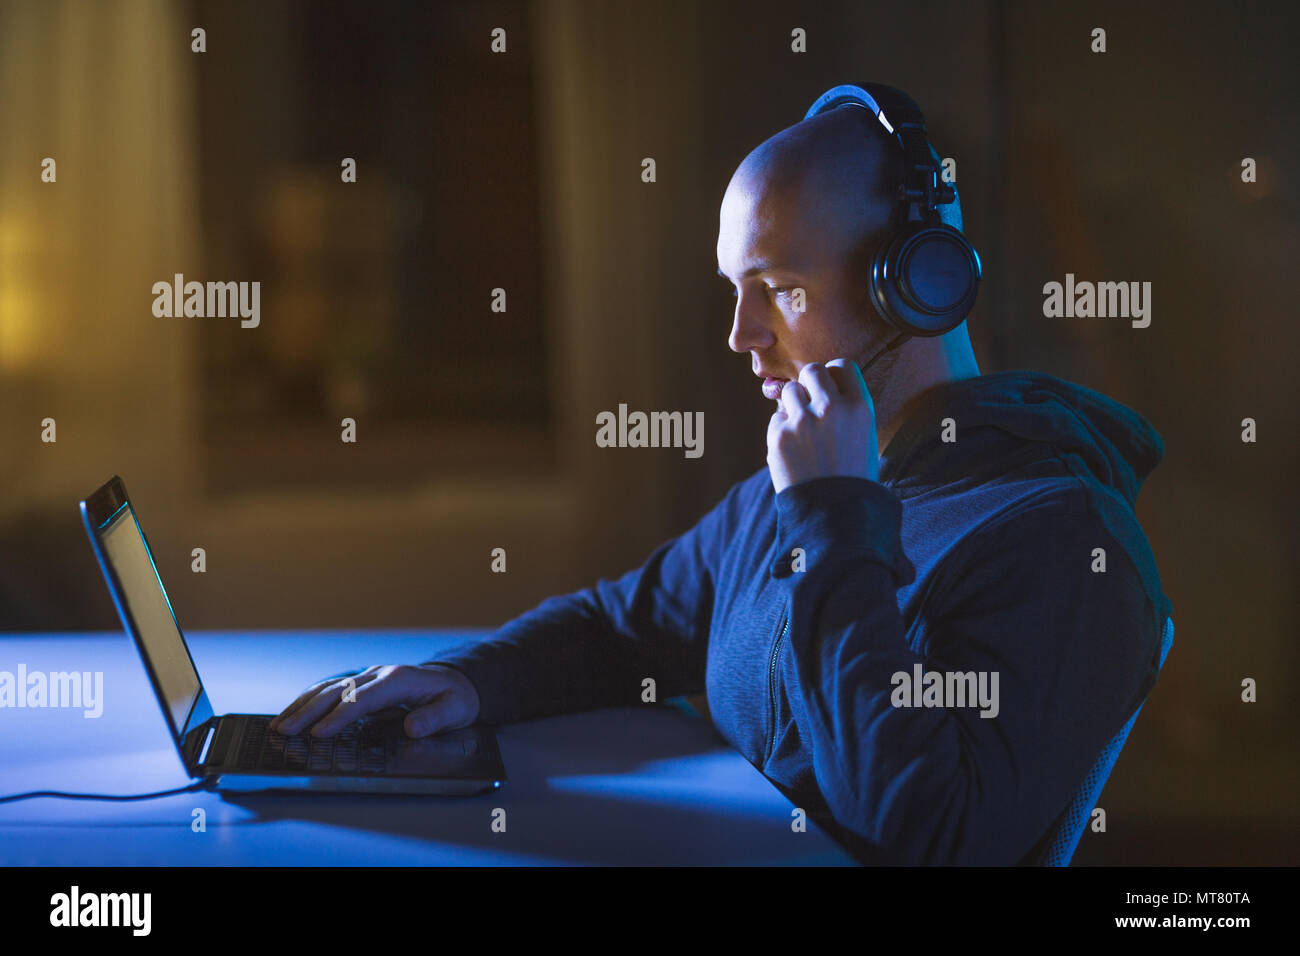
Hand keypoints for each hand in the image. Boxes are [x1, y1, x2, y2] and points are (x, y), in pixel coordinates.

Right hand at [270, 663, 480, 737]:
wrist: (455, 682)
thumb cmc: (454, 699)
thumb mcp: (455, 710)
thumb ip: (436, 719)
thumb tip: (413, 727)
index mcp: (400, 679)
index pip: (364, 698)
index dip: (340, 715)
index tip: (319, 733)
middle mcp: (379, 674)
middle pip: (339, 690)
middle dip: (310, 711)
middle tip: (285, 731)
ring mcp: (368, 676)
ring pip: (329, 687)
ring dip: (303, 705)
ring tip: (279, 724)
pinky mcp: (362, 684)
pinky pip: (331, 690)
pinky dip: (309, 700)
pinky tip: (293, 713)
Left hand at [766, 358, 878, 493]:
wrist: (835, 515)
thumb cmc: (852, 476)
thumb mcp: (863, 437)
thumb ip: (844, 408)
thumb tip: (817, 387)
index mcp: (859, 407)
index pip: (842, 366)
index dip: (834, 376)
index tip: (832, 389)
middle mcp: (831, 408)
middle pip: (812, 370)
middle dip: (810, 383)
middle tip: (813, 404)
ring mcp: (803, 421)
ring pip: (790, 391)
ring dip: (794, 405)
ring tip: (805, 432)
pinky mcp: (780, 436)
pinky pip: (777, 419)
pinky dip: (783, 431)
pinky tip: (795, 452)